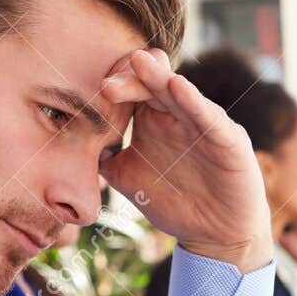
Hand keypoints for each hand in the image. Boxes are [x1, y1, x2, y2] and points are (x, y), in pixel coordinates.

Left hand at [99, 49, 272, 272]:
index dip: (114, 85)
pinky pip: (209, 116)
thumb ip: (103, 159)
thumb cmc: (176, 202)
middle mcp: (178, 114)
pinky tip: (178, 87)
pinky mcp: (228, 138)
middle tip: (106, 84)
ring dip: (159, 77)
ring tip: (139, 61)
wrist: (216, 234)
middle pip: (153, 83)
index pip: (132, 90)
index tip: (91, 93)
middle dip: (130, 77)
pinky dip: (194, 101)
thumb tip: (68, 146)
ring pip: (180, 92)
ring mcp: (204, 123)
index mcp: (154, 119)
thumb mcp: (129, 179)